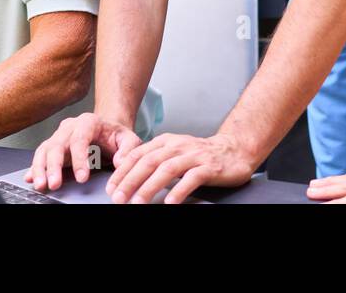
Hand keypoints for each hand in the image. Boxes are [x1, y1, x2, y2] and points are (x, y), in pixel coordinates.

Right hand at [29, 112, 141, 191]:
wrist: (107, 131)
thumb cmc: (116, 136)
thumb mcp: (129, 139)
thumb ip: (128, 149)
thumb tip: (120, 162)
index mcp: (89, 122)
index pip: (80, 138)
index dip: (79, 159)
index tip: (82, 178)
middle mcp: (70, 127)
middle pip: (58, 144)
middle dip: (54, 166)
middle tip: (55, 184)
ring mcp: (60, 136)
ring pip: (45, 149)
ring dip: (40, 168)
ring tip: (41, 184)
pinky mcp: (53, 146)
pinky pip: (41, 155)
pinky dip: (35, 167)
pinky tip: (31, 177)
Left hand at [106, 132, 254, 203]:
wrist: (234, 150)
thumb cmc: (201, 155)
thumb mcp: (175, 151)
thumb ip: (155, 159)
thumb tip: (128, 173)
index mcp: (167, 141)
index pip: (139, 154)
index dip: (123, 171)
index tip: (111, 187)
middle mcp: (178, 146)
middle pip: (149, 162)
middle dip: (131, 181)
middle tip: (118, 198)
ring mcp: (194, 156)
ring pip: (167, 170)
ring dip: (149, 187)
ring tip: (138, 203)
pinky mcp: (209, 167)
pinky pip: (191, 179)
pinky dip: (179, 191)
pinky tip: (169, 203)